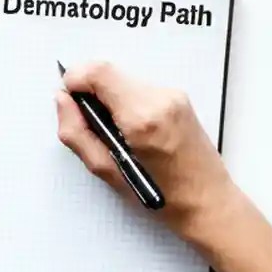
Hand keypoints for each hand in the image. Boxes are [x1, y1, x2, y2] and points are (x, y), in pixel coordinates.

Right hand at [55, 62, 240, 249]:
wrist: (208, 200)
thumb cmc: (164, 197)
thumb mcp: (107, 171)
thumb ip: (77, 133)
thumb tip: (63, 102)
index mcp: (142, 118)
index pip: (98, 71)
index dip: (75, 80)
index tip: (70, 98)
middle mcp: (160, 99)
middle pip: (108, 72)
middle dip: (91, 93)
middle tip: (93, 124)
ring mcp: (173, 95)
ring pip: (122, 79)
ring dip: (110, 99)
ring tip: (116, 134)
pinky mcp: (178, 97)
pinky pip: (139, 88)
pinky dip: (126, 103)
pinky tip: (132, 131)